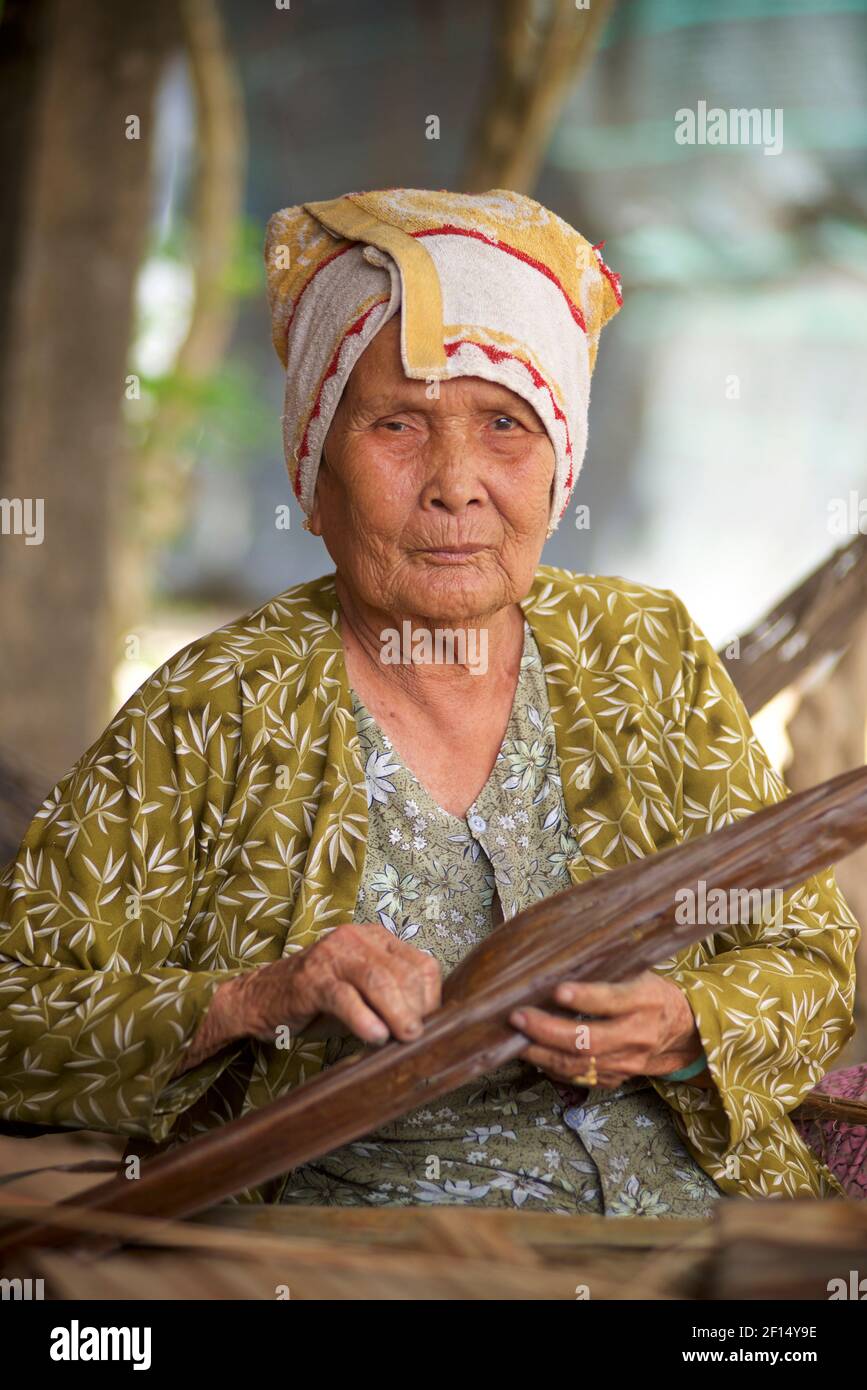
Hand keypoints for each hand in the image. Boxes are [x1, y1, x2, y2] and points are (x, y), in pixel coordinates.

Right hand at [186, 922, 441, 1071]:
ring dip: (397, 1013)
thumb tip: (430, 1027)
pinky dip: (363, 1019)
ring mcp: (332, 955)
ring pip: (379, 981)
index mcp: (375, 938)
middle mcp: (356, 938)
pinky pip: (344, 997)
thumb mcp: (363, 994)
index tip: (430, 1026)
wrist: (260, 998)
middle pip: (403, 973)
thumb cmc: (319, 1000)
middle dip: (416, 1009)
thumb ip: (393, 1000)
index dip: (431, 998)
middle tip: (418, 1038)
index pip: (421, 964)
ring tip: (404, 1037)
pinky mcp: (311, 978)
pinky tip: (374, 1036)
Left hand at [508, 970, 707, 1089]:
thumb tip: (561, 958)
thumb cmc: (651, 993)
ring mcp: (627, 1062)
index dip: (584, 998)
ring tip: (516, 1039)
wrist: (681, 1032)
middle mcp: (637, 1035)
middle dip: (548, 1031)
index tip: (557, 990)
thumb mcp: (639, 971)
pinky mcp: (616, 1078)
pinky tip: (534, 1054)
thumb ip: (608, 969)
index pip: (612, 1001)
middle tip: (519, 1017)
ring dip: (542, 1053)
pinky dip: (552, 1068)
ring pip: (579, 1065)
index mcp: (645, 1001)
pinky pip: (579, 1078)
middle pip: (589, 1041)